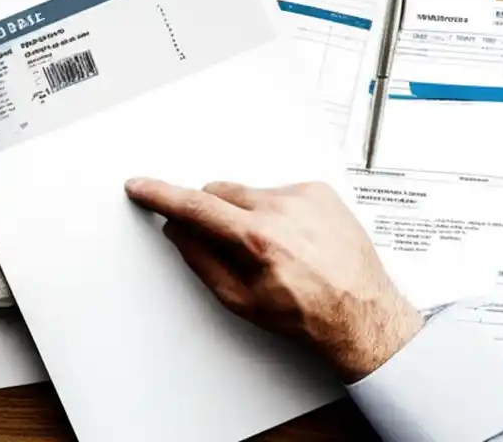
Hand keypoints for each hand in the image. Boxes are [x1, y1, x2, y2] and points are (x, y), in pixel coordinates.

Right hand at [125, 178, 421, 379]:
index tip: (141, 186)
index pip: (196, 208)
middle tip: (228, 247)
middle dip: (213, 215)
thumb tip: (179, 232)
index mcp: (258, 239)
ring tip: (274, 250)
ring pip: (250, 193)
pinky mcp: (320, 192)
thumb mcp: (242, 300)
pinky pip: (280, 192)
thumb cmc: (308, 315)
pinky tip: (293, 240)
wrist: (361, 314)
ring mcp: (304, 197)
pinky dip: (276, 212)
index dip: (162, 196)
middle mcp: (282, 210)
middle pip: (220, 194)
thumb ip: (202, 260)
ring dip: (248, 215)